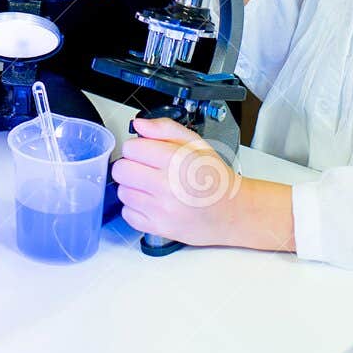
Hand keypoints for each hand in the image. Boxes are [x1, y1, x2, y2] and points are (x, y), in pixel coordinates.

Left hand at [112, 116, 294, 250]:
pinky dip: (135, 208)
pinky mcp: (159, 228)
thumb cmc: (215, 178)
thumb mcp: (196, 143)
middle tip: (144, 168)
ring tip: (151, 186)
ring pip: (123, 192)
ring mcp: (162, 209)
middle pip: (121, 170)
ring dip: (132, 187)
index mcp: (176, 160)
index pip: (131, 148)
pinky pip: (128, 214)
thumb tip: (139, 125)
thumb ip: (165, 128)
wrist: (231, 212)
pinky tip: (151, 202)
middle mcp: (167, 185)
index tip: (145, 151)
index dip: (136, 147)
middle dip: (130, 165)